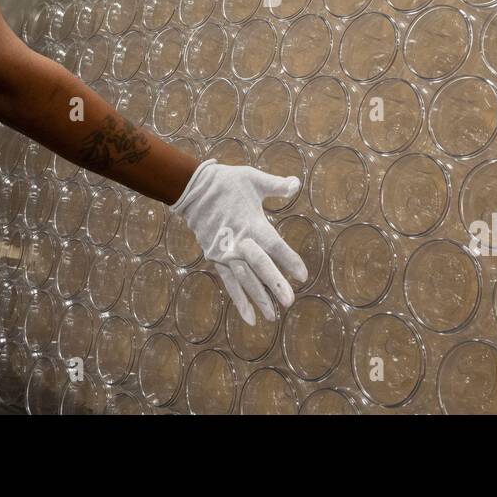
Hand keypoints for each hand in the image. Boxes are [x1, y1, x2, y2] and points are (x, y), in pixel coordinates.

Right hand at [171, 158, 307, 324]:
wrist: (193, 189)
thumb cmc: (228, 182)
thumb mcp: (253, 179)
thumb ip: (276, 185)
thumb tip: (297, 183)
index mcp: (251, 222)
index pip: (274, 245)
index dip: (289, 260)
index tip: (303, 275)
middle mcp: (238, 241)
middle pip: (258, 266)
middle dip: (274, 284)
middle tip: (289, 302)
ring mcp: (225, 252)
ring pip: (243, 279)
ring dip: (257, 298)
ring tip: (272, 316)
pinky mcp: (215, 258)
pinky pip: (229, 282)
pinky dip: (239, 300)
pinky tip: (250, 317)